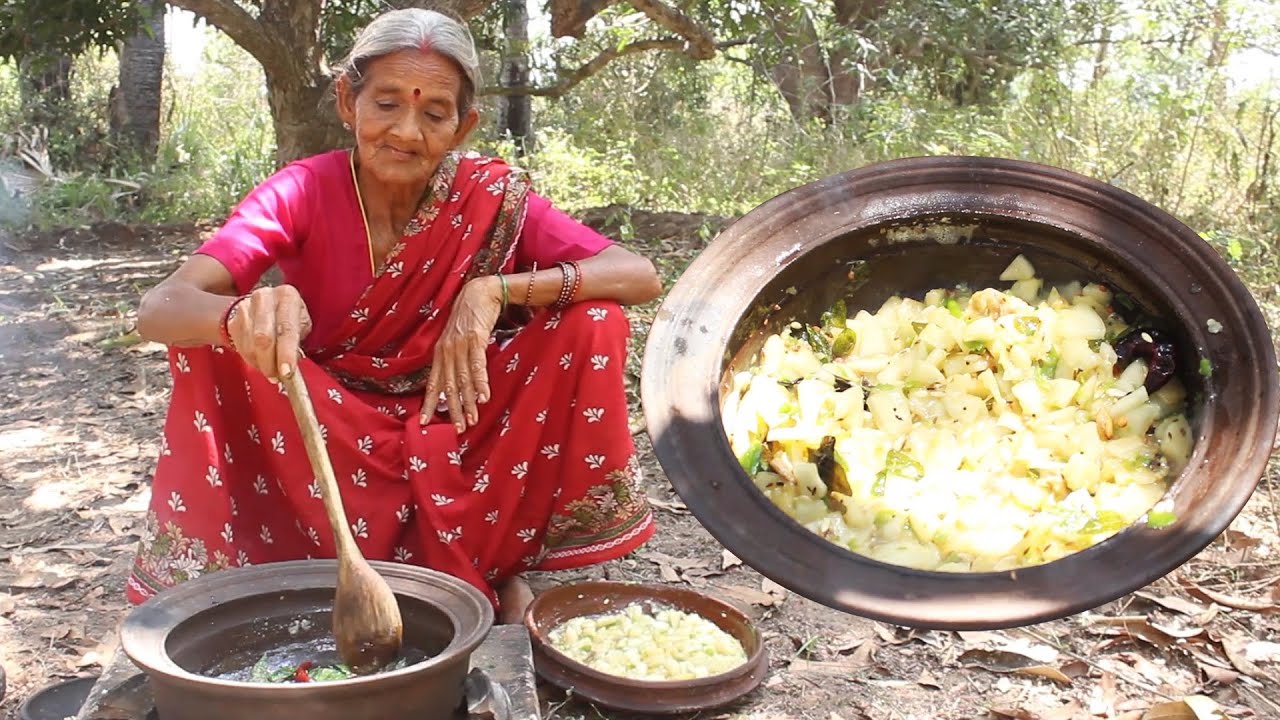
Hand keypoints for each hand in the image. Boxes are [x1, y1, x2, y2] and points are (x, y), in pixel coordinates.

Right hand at [226, 285, 312, 379]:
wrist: (261, 306)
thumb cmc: (287, 318)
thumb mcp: (300, 324)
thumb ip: (298, 341)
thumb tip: (292, 365)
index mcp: (287, 296)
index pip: (286, 328)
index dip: (286, 353)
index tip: (286, 372)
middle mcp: (265, 297)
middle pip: (263, 337)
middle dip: (270, 362)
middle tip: (276, 377)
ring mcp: (245, 306)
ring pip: (250, 345)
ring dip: (261, 363)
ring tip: (270, 370)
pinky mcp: (233, 318)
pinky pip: (240, 347)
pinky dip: (251, 359)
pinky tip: (260, 361)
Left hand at [422, 276, 502, 430]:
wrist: (480, 291)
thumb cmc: (470, 317)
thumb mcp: (458, 340)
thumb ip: (456, 360)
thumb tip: (459, 384)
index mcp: (440, 353)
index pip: (433, 383)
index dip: (429, 404)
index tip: (425, 424)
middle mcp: (446, 351)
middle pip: (448, 386)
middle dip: (453, 410)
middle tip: (457, 429)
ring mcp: (460, 345)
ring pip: (463, 379)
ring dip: (468, 402)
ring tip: (472, 420)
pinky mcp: (475, 339)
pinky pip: (477, 365)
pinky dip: (481, 383)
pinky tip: (484, 397)